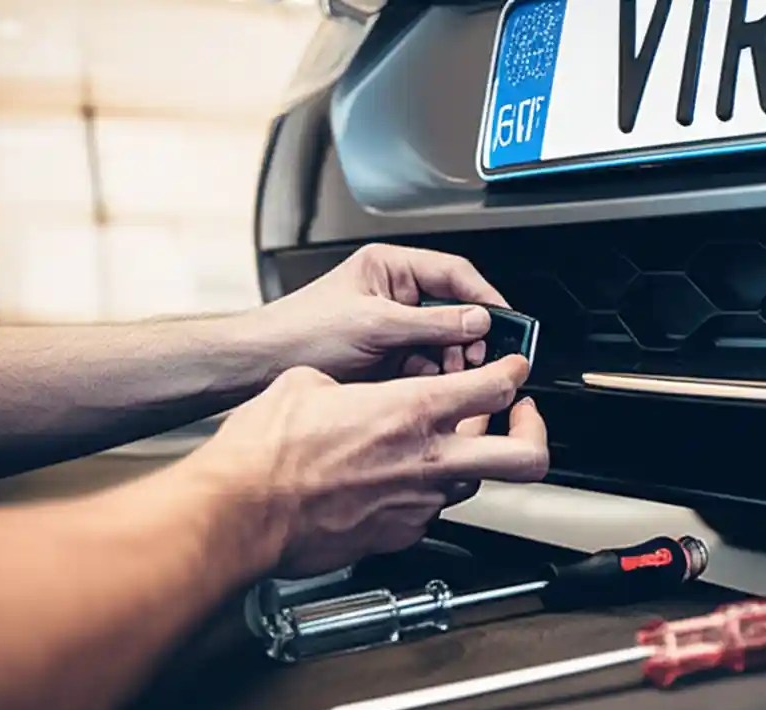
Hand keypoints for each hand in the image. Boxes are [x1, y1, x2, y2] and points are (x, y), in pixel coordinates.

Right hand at [186, 355, 546, 577]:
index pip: (494, 388)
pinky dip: (425, 492)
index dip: (513, 373)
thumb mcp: (308, 383)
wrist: (240, 512)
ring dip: (471, 461)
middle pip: (525, 456)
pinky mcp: (398, 535)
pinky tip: (400, 480)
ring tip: (450, 444)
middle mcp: (427, 460)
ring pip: (474, 483)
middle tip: (522, 417)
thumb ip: (349, 385)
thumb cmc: (265, 452)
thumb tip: (346, 388)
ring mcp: (417, 503)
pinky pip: (429, 510)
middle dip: (535, 432)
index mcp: (412, 410)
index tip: (514, 369)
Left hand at [243, 244, 509, 380]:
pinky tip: (433, 387)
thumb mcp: (375, 324)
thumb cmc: (300, 331)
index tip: (505, 321)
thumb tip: (478, 322)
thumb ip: (431, 322)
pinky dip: (434, 376)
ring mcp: (391, 326)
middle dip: (469, 335)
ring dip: (452, 360)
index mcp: (390, 267)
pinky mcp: (387, 357)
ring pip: (442, 341)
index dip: (483, 297)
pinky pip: (425, 364)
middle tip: (480, 357)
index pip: (454, 273)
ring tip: (455, 375)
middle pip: (453, 310)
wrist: (260, 366)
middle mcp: (393, 293)